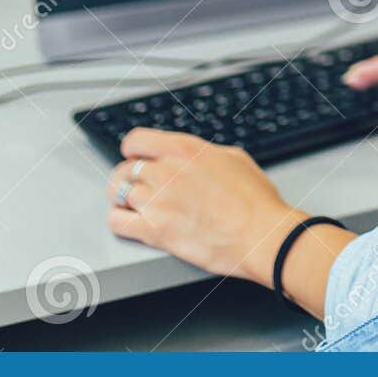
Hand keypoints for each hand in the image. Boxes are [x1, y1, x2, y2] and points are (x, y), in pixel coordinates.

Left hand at [107, 127, 303, 287]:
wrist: (260, 235)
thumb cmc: (255, 202)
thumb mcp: (235, 159)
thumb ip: (205, 154)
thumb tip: (196, 158)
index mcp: (185, 150)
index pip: (136, 140)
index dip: (133, 150)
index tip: (135, 158)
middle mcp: (166, 171)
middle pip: (124, 168)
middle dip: (128, 177)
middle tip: (136, 186)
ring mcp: (157, 200)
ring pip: (117, 194)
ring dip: (125, 200)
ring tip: (133, 206)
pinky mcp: (154, 230)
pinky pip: (117, 222)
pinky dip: (118, 221)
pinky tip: (129, 223)